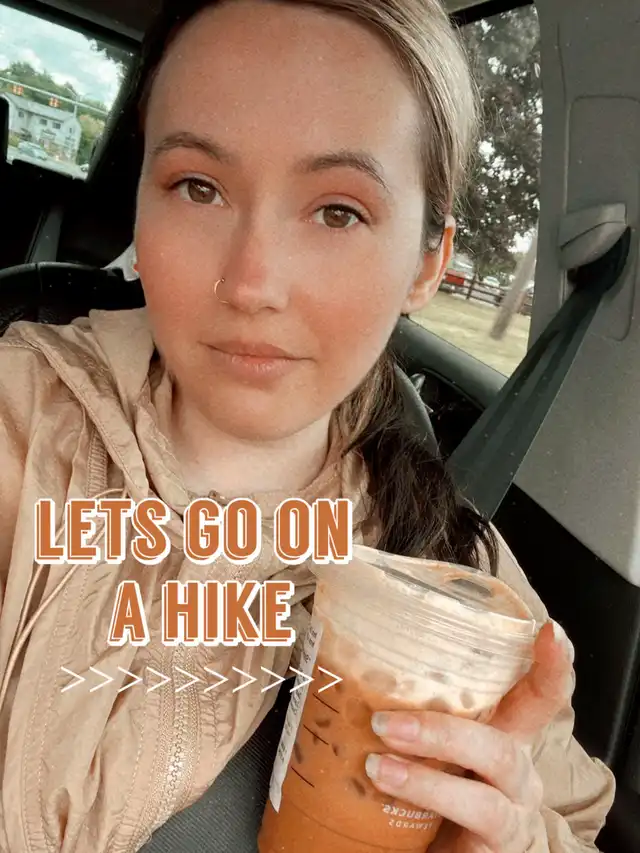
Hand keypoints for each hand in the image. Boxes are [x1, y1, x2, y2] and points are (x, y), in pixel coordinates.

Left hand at [364, 620, 574, 851]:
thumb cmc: (441, 784)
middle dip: (442, 732)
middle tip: (384, 723)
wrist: (454, 851)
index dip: (552, 665)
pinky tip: (393, 798)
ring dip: (427, 781)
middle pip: (501, 747)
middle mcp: (518, 774)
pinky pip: (472, 831)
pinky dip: (429, 809)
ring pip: (487, 798)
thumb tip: (348, 667)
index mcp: (507, 735)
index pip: (538, 696)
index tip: (549, 631)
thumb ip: (415, 709)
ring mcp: (512, 816)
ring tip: (377, 768)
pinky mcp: (495, 852)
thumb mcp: (435, 742)